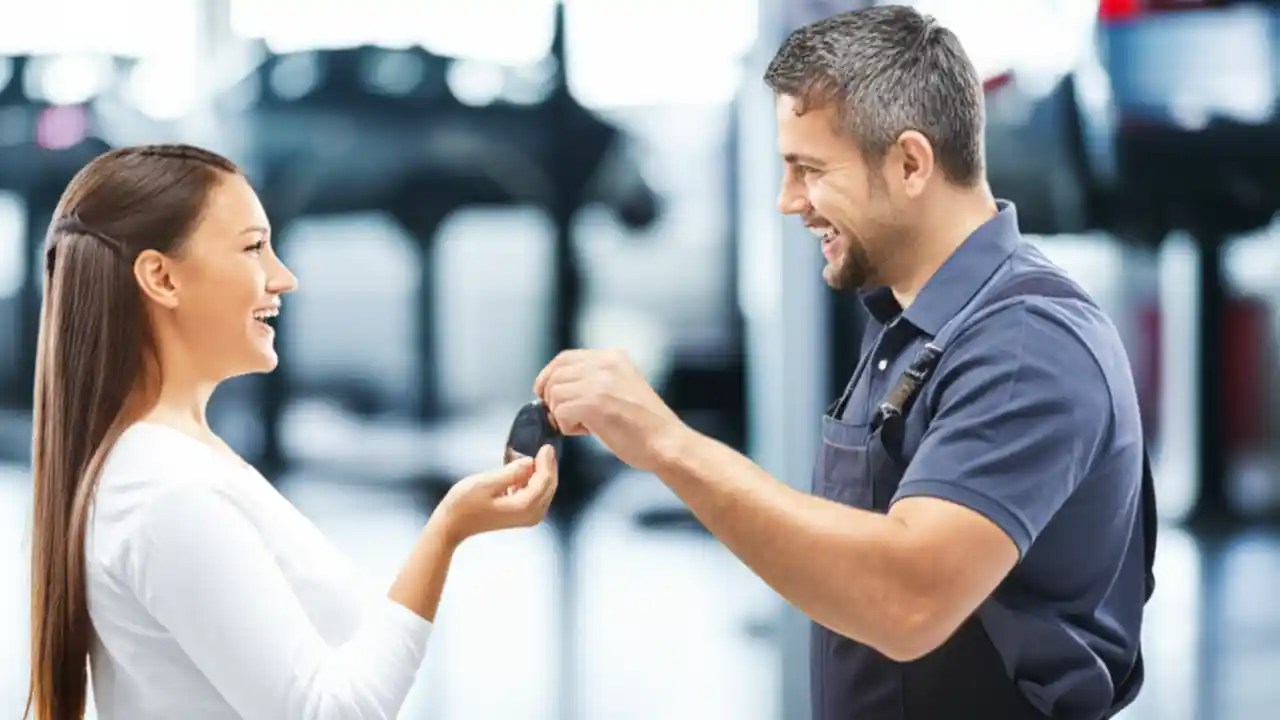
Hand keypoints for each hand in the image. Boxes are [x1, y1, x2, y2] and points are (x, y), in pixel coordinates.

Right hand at [436, 444, 557, 544]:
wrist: (453, 524)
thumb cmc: (464, 504)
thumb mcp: (486, 483)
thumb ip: (511, 472)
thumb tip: (529, 462)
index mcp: (524, 507)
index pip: (545, 481)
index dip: (546, 462)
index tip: (546, 446)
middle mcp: (531, 515)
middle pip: (549, 486)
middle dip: (548, 467)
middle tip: (545, 448)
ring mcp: (528, 518)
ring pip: (545, 491)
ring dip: (542, 474)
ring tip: (536, 457)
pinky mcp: (522, 516)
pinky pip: (537, 496)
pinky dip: (534, 482)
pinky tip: (526, 472)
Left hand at [533, 348, 688, 471]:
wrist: (667, 442)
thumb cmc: (646, 425)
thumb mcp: (621, 386)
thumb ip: (594, 380)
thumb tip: (558, 387)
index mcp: (612, 357)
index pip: (564, 358)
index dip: (549, 376)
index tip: (546, 394)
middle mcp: (605, 364)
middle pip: (555, 375)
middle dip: (552, 398)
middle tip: (563, 417)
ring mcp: (599, 382)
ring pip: (554, 393)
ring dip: (561, 413)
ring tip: (584, 425)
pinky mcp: (593, 403)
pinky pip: (559, 412)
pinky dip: (567, 426)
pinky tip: (588, 431)